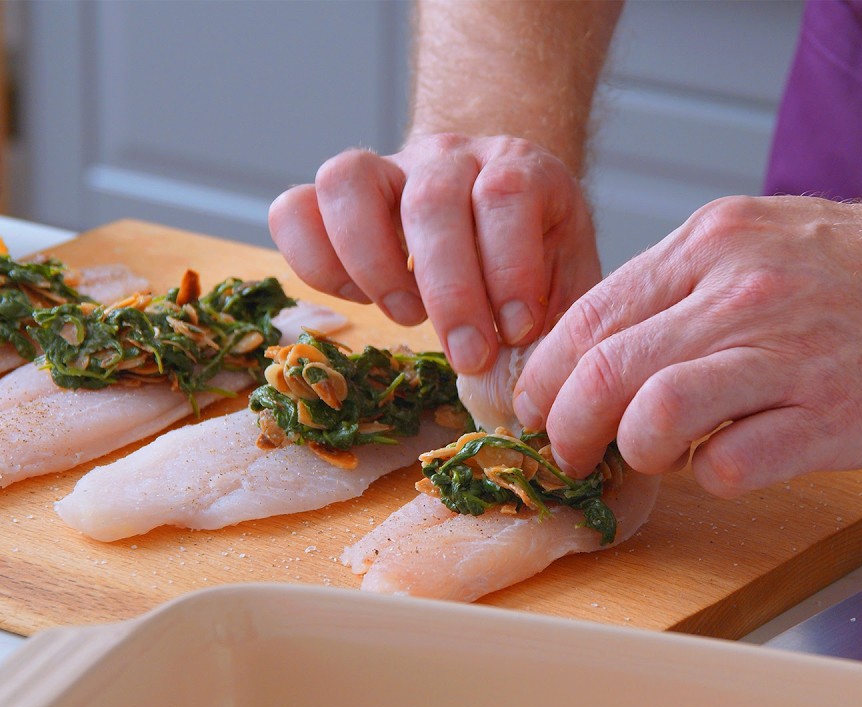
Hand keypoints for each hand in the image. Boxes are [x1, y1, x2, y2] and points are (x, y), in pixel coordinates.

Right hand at [269, 133, 601, 373]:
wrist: (503, 215)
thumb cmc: (535, 268)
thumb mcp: (566, 289)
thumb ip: (557, 328)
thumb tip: (527, 394)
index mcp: (521, 169)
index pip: (506, 193)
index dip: (509, 267)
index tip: (517, 330)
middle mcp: (452, 156)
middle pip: (433, 198)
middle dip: (449, 291)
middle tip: (469, 355)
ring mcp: (389, 168)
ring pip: (348, 180)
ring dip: (372, 263)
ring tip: (407, 317)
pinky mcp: (339, 199)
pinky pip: (295, 208)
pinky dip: (314, 260)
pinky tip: (359, 298)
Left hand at [512, 195, 861, 496]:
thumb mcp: (762, 238)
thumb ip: (684, 286)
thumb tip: (608, 345)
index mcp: (712, 244)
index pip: (588, 317)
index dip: (547, 376)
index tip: (540, 407)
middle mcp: (740, 292)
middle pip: (603, 371)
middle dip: (566, 428)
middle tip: (569, 453)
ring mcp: (787, 354)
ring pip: (652, 415)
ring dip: (632, 453)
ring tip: (647, 460)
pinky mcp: (833, 415)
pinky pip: (732, 464)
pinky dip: (711, 477)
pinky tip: (725, 466)